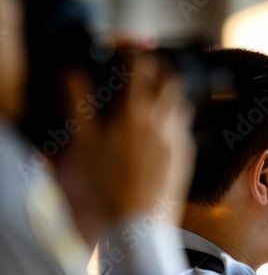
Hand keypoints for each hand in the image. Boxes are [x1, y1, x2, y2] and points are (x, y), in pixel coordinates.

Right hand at [62, 53, 194, 224]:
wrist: (138, 224)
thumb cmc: (108, 186)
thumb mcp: (84, 143)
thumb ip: (79, 103)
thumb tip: (73, 74)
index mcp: (137, 112)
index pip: (142, 66)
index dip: (133, 51)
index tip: (126, 50)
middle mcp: (163, 121)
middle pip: (170, 79)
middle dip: (158, 67)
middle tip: (144, 67)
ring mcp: (179, 138)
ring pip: (180, 102)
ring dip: (167, 92)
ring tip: (151, 96)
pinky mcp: (186, 156)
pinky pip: (184, 126)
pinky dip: (172, 118)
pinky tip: (158, 128)